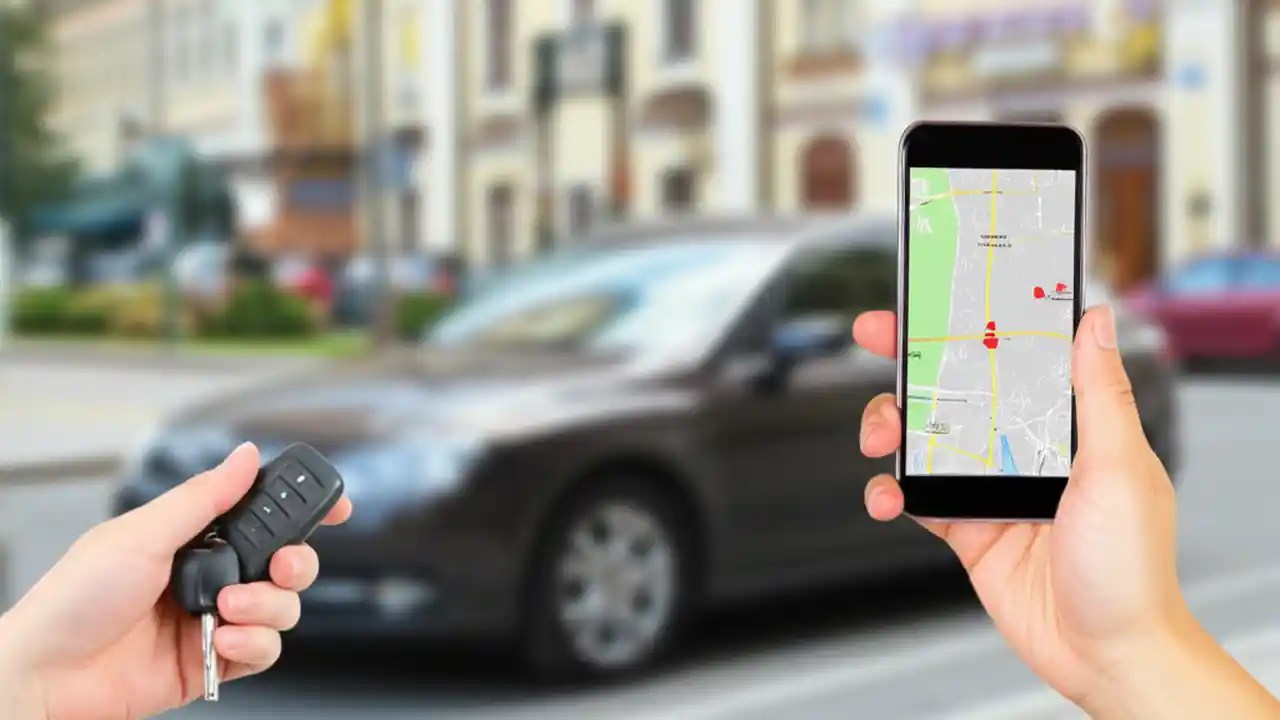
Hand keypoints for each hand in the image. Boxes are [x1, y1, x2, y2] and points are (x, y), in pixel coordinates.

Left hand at [0, 443, 352, 719]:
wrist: (47, 676)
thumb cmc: (73, 600)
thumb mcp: (141, 533)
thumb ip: (203, 497)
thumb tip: (245, 456)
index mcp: (192, 536)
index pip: (260, 515)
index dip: (302, 510)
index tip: (336, 505)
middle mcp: (210, 576)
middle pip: (286, 562)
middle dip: (297, 562)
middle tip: (282, 564)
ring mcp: (215, 619)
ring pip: (283, 607)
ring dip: (267, 606)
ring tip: (227, 608)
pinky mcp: (214, 660)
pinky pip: (264, 650)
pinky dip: (254, 643)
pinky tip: (224, 637)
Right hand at [854, 306, 1277, 717]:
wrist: (1104, 652)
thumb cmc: (1131, 568)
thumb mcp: (1122, 469)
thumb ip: (1099, 395)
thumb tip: (1094, 322)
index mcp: (1066, 424)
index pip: (1013, 356)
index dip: (974, 323)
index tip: (939, 296)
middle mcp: (1024, 447)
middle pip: (955, 386)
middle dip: (909, 357)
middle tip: (874, 335)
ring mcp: (990, 485)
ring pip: (923, 435)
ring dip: (889, 426)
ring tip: (878, 437)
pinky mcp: (964, 526)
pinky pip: (914, 495)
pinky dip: (889, 492)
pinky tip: (887, 497)